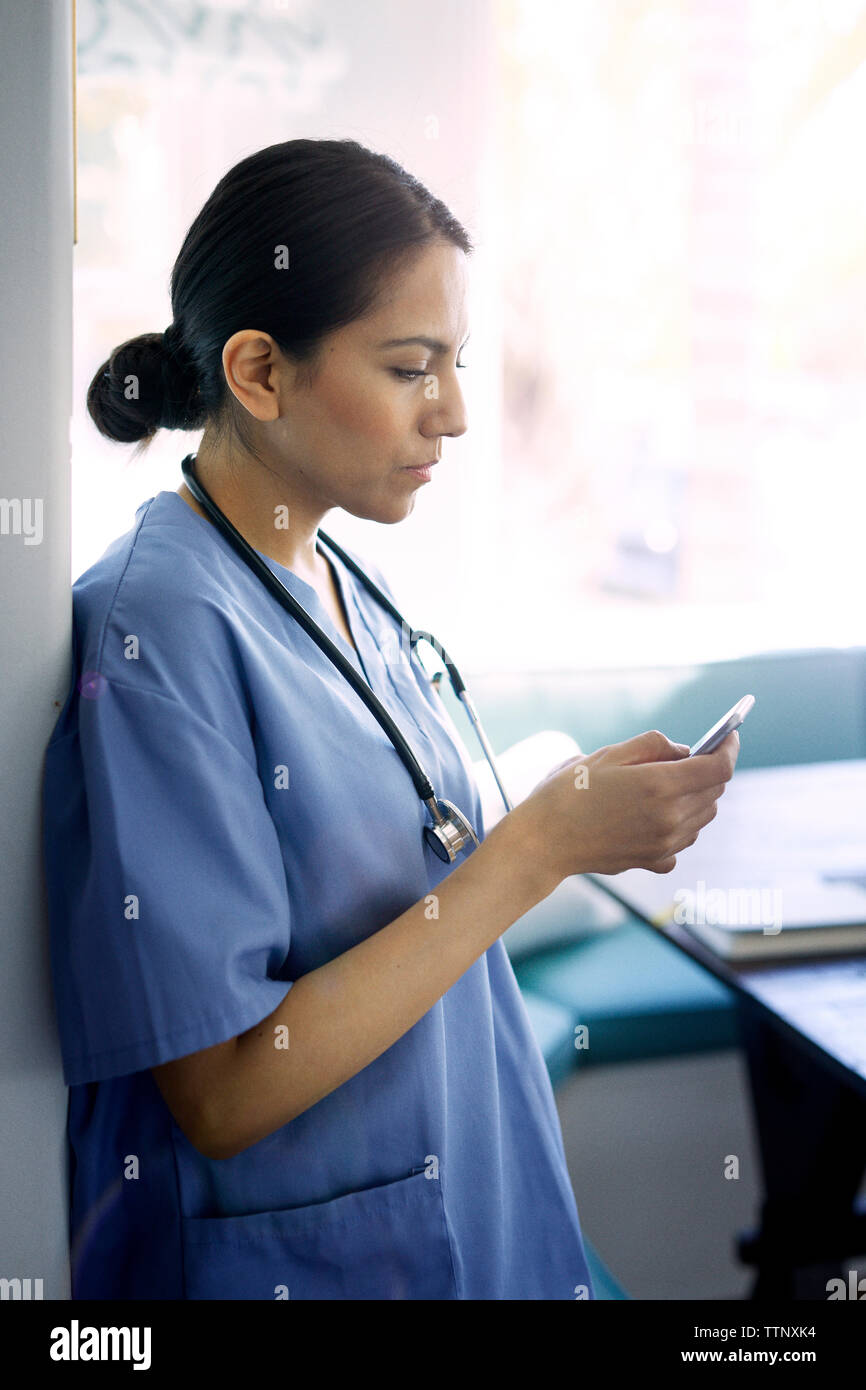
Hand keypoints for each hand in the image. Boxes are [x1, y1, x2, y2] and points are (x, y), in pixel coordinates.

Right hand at [512, 728, 738, 883]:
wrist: (544, 840)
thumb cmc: (570, 792)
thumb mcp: (610, 753)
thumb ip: (654, 745)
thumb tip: (683, 751)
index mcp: (660, 786)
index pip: (719, 768)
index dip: (729, 748)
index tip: (729, 736)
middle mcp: (670, 818)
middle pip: (714, 792)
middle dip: (709, 771)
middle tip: (688, 758)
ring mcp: (664, 844)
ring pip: (703, 817)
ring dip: (696, 797)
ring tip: (666, 786)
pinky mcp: (654, 861)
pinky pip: (684, 840)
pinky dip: (681, 825)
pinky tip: (654, 816)